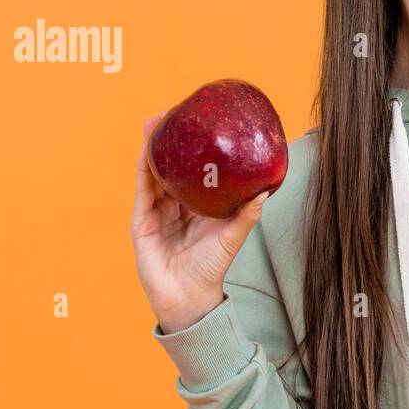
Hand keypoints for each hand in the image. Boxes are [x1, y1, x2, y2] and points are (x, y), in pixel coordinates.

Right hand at [131, 109, 269, 331]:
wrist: (188, 297)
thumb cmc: (210, 269)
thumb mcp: (232, 237)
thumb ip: (247, 215)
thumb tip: (266, 192)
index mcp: (199, 207)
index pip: (196, 172)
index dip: (196, 150)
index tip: (201, 125)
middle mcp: (177, 206)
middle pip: (173, 166)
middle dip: (172, 140)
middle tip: (175, 112)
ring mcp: (157, 211)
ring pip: (154, 172)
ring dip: (154, 146)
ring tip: (156, 120)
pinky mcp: (142, 220)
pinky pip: (143, 188)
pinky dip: (144, 166)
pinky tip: (147, 147)